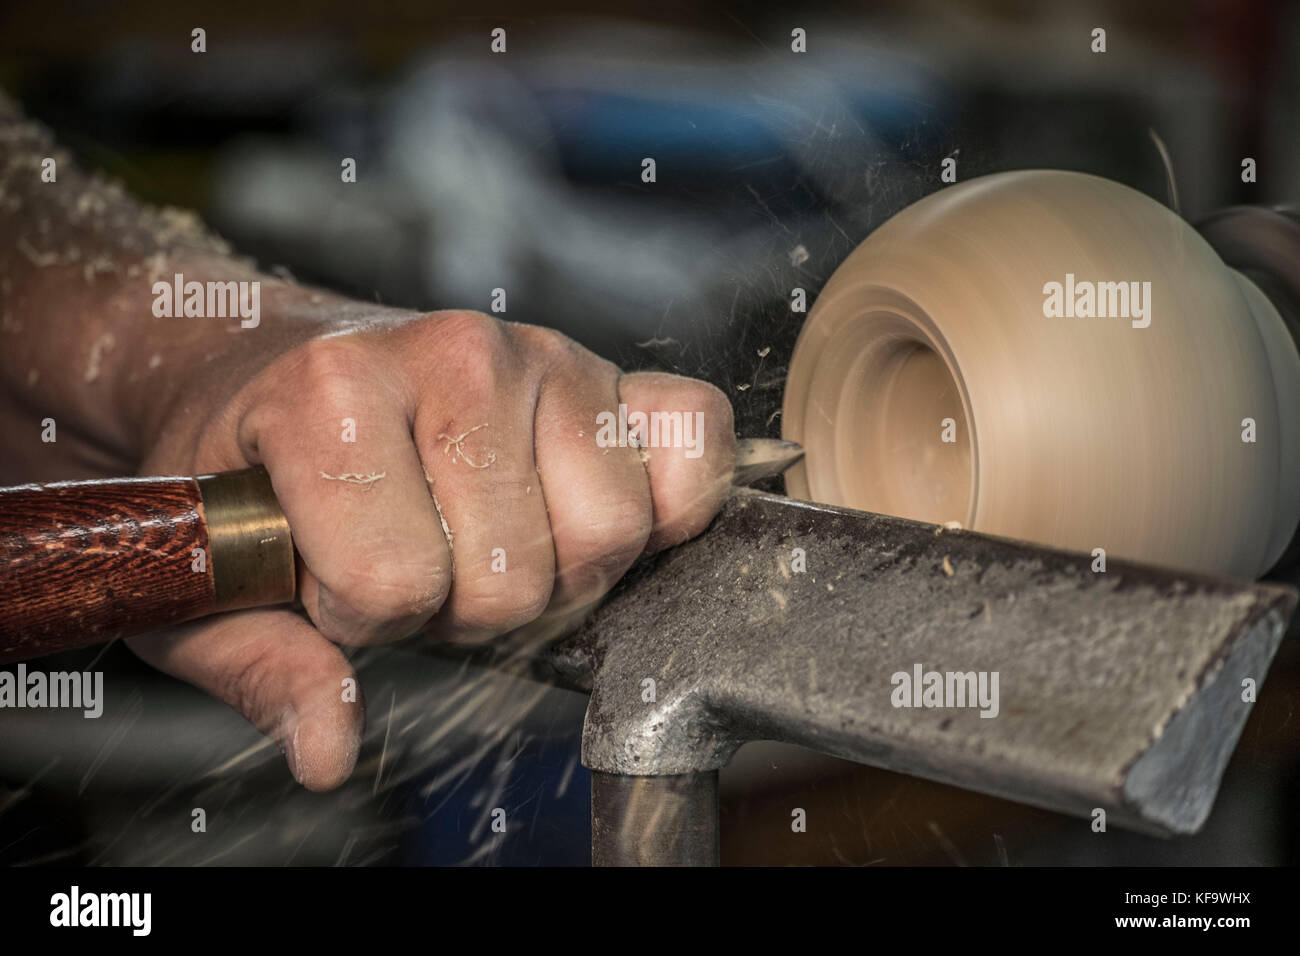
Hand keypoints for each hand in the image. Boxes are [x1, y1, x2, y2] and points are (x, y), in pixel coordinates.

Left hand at [127, 307, 735, 789]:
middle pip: (517, 576)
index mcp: (337, 395)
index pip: (397, 582)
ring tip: (484, 535)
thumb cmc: (250, 458)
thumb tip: (331, 749)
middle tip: (417, 557)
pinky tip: (582, 509)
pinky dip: (668, 501)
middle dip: (462, 606)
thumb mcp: (214, 569)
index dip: (364, 617)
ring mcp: (547, 356)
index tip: (334, 576)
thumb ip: (263, 666)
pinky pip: (696, 443)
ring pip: (610, 534)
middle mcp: (458, 356)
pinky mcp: (611, 373)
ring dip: (553, 569)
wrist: (271, 358)